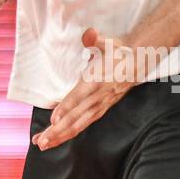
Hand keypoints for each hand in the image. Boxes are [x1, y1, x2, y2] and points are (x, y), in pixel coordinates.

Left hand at [32, 28, 140, 150]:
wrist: (139, 60)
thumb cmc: (119, 51)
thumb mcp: (109, 42)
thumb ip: (96, 40)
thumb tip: (90, 34)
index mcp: (97, 81)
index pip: (79, 97)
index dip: (66, 109)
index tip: (53, 120)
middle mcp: (98, 97)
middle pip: (76, 117)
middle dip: (58, 131)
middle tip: (40, 142)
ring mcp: (101, 105)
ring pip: (79, 124)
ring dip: (61, 136)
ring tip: (44, 144)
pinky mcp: (102, 108)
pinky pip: (85, 123)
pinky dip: (72, 131)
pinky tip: (61, 137)